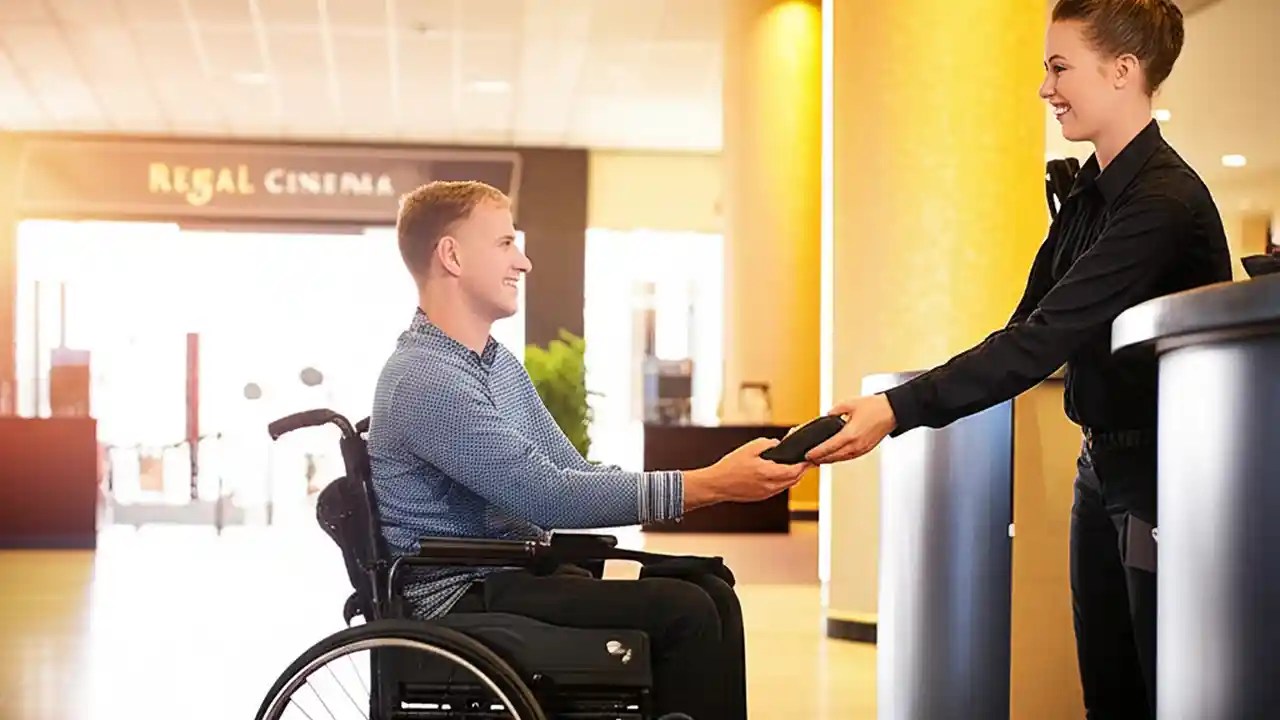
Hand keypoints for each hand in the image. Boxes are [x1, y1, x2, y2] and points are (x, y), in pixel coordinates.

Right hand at [684, 438, 810, 508]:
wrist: (717, 485)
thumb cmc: (730, 467)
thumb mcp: (749, 448)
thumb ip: (767, 444)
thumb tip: (778, 444)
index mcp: (768, 473)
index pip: (795, 471)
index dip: (804, 465)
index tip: (809, 458)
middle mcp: (770, 486)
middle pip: (795, 480)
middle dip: (802, 471)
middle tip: (806, 462)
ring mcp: (766, 493)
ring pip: (788, 486)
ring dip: (794, 477)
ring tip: (795, 466)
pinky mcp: (761, 497)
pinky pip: (779, 489)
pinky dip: (784, 482)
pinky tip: (780, 474)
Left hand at [805, 394, 897, 463]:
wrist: (893, 411)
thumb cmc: (876, 407)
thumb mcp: (849, 404)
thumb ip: (834, 411)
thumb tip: (827, 416)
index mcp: (850, 435)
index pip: (828, 448)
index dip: (816, 452)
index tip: (807, 454)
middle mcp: (856, 445)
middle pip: (833, 457)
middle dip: (820, 459)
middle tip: (809, 459)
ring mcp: (862, 449)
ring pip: (841, 459)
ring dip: (829, 460)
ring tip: (819, 458)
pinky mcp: (866, 449)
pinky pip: (849, 457)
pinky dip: (839, 458)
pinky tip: (835, 455)